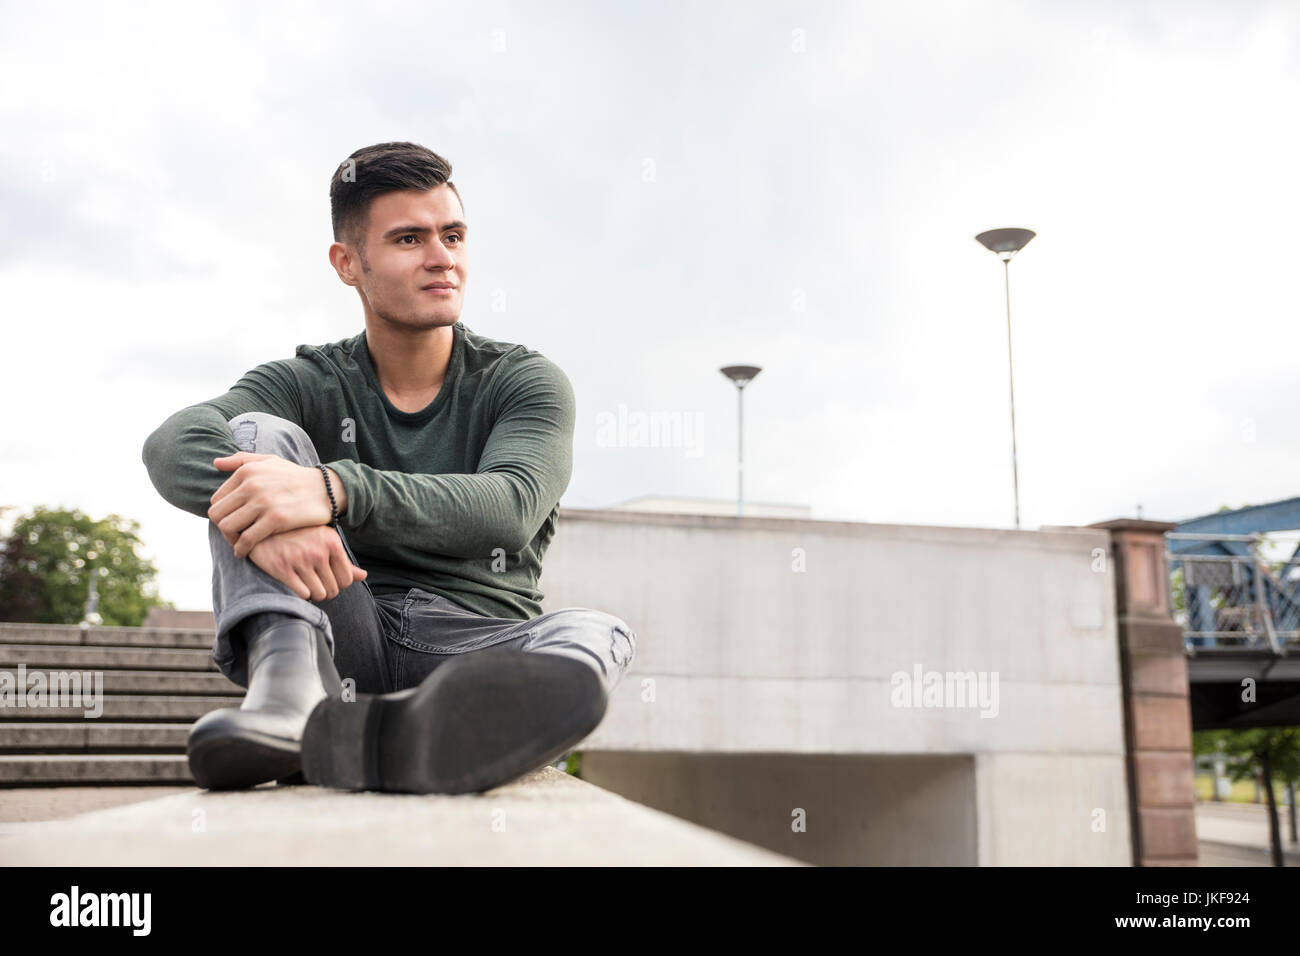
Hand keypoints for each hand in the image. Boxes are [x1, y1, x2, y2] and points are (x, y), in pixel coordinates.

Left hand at [208, 452, 334, 557]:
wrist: (327, 489)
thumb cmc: (297, 477)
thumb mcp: (270, 461)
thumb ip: (241, 460)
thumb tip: (216, 462)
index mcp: (247, 471)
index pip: (217, 499)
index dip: (222, 514)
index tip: (232, 522)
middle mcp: (251, 485)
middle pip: (218, 514)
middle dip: (222, 528)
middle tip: (234, 536)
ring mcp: (263, 502)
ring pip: (227, 527)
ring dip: (230, 539)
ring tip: (239, 543)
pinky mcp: (276, 519)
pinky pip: (247, 539)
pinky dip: (242, 549)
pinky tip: (245, 552)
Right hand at [246, 525, 367, 601]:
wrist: (263, 526)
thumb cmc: (298, 535)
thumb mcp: (323, 540)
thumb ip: (343, 560)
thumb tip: (363, 576)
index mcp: (332, 542)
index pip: (347, 580)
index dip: (337, 584)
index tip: (327, 578)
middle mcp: (318, 551)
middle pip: (333, 590)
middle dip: (325, 590)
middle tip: (314, 581)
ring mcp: (300, 559)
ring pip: (319, 594)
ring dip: (313, 593)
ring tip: (305, 582)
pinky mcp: (281, 568)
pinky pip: (303, 594)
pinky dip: (301, 593)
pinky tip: (295, 583)